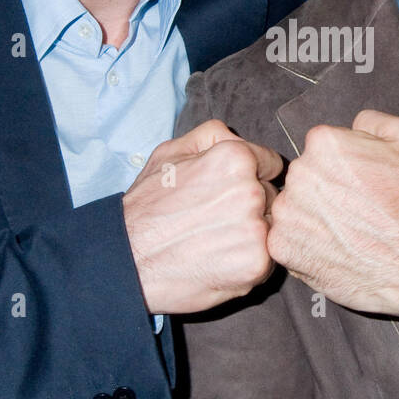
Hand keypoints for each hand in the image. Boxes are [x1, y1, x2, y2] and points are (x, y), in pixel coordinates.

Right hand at [122, 119, 282, 313]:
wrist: (126, 259)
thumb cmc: (147, 206)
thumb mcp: (170, 152)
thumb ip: (214, 135)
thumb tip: (243, 140)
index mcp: (236, 158)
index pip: (271, 165)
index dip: (251, 178)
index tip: (228, 193)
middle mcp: (250, 190)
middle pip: (272, 197)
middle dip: (252, 206)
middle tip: (216, 220)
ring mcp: (255, 229)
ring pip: (271, 229)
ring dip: (252, 235)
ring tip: (216, 241)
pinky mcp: (256, 264)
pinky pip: (268, 260)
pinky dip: (249, 263)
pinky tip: (220, 261)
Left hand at [268, 109, 398, 326]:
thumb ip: (374, 121)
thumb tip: (355, 124)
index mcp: (323, 142)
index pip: (321, 147)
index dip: (343, 165)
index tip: (359, 182)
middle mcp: (298, 173)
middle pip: (305, 176)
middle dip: (324, 189)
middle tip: (354, 209)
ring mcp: (287, 211)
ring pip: (293, 208)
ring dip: (312, 217)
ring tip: (345, 232)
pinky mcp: (281, 246)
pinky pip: (286, 240)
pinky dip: (305, 246)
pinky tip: (332, 249)